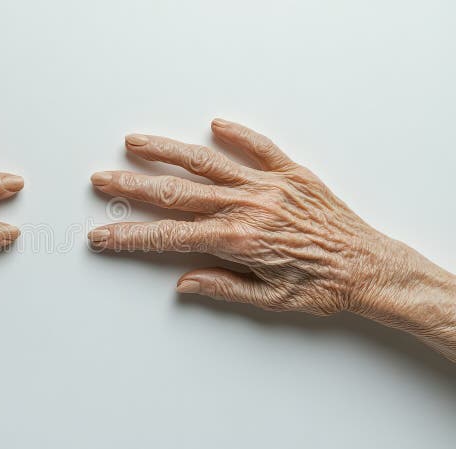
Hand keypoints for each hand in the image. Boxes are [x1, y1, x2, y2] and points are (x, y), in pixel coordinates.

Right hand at [88, 118, 455, 359]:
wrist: (370, 268)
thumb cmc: (323, 287)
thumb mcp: (269, 301)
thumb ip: (222, 288)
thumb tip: (183, 284)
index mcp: (237, 240)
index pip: (168, 236)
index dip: (130, 237)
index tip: (102, 234)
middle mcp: (246, 206)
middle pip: (175, 192)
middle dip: (132, 187)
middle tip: (102, 179)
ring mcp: (267, 185)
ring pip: (206, 163)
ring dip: (166, 152)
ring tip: (136, 143)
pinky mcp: (290, 173)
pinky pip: (259, 147)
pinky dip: (237, 134)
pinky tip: (215, 124)